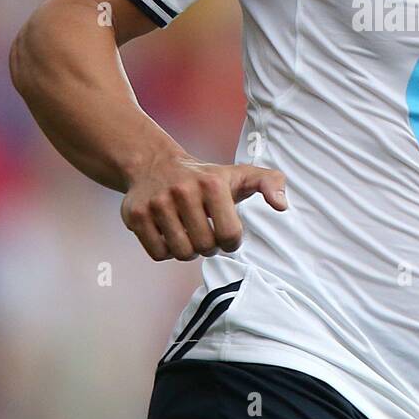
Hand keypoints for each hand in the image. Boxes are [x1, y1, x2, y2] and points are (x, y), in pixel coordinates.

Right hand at [120, 149, 287, 260]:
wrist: (154, 164)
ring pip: (181, 253)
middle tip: (204, 231)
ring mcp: (157, 203)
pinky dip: (166, 251)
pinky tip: (169, 233)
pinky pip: (158, 254)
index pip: (229, 236)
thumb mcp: (241, 175)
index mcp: (212, 184)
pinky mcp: (136, 215)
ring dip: (188, 250)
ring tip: (188, 233)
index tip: (226, 233)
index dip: (231, 242)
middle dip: (209, 246)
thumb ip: (271, 183)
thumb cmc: (206, 177)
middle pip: (205, 247)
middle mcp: (183, 190)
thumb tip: (282, 206)